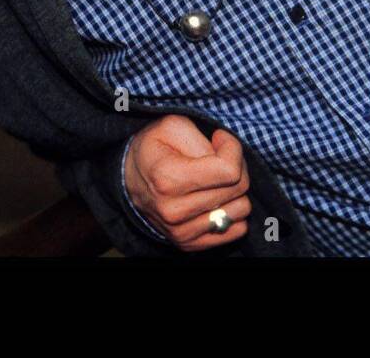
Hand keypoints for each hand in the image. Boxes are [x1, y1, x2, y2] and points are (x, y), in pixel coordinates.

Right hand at [124, 115, 250, 251]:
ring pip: (241, 210)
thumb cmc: (154, 148)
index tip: (220, 139)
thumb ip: (203, 138)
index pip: (229, 170)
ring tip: (217, 179)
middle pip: (238, 188)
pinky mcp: (190, 243)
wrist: (128, 178)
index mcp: (168, 180)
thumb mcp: (173, 126)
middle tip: (219, 157)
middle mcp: (174, 211)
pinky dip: (232, 211)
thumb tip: (228, 157)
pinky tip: (216, 198)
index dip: (232, 148)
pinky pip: (236, 229)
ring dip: (236, 191)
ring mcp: (181, 232)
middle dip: (237, 166)